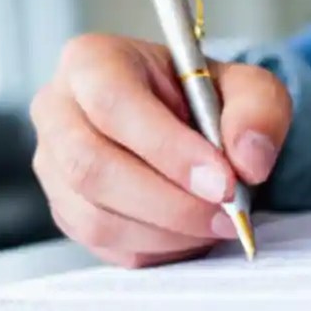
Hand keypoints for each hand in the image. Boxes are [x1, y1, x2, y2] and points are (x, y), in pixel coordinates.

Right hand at [30, 34, 291, 267]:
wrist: (183, 124)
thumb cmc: (203, 97)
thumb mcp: (247, 86)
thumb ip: (258, 111)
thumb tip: (248, 161)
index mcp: (92, 61)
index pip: (113, 104)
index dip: (168, 149)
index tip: (224, 181)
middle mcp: (58, 110)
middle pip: (92, 166)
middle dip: (169, 202)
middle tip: (227, 213)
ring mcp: (52, 166)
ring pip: (96, 217)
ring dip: (167, 233)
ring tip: (216, 223)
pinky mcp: (64, 210)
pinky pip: (105, 246)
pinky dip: (157, 249)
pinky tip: (190, 231)